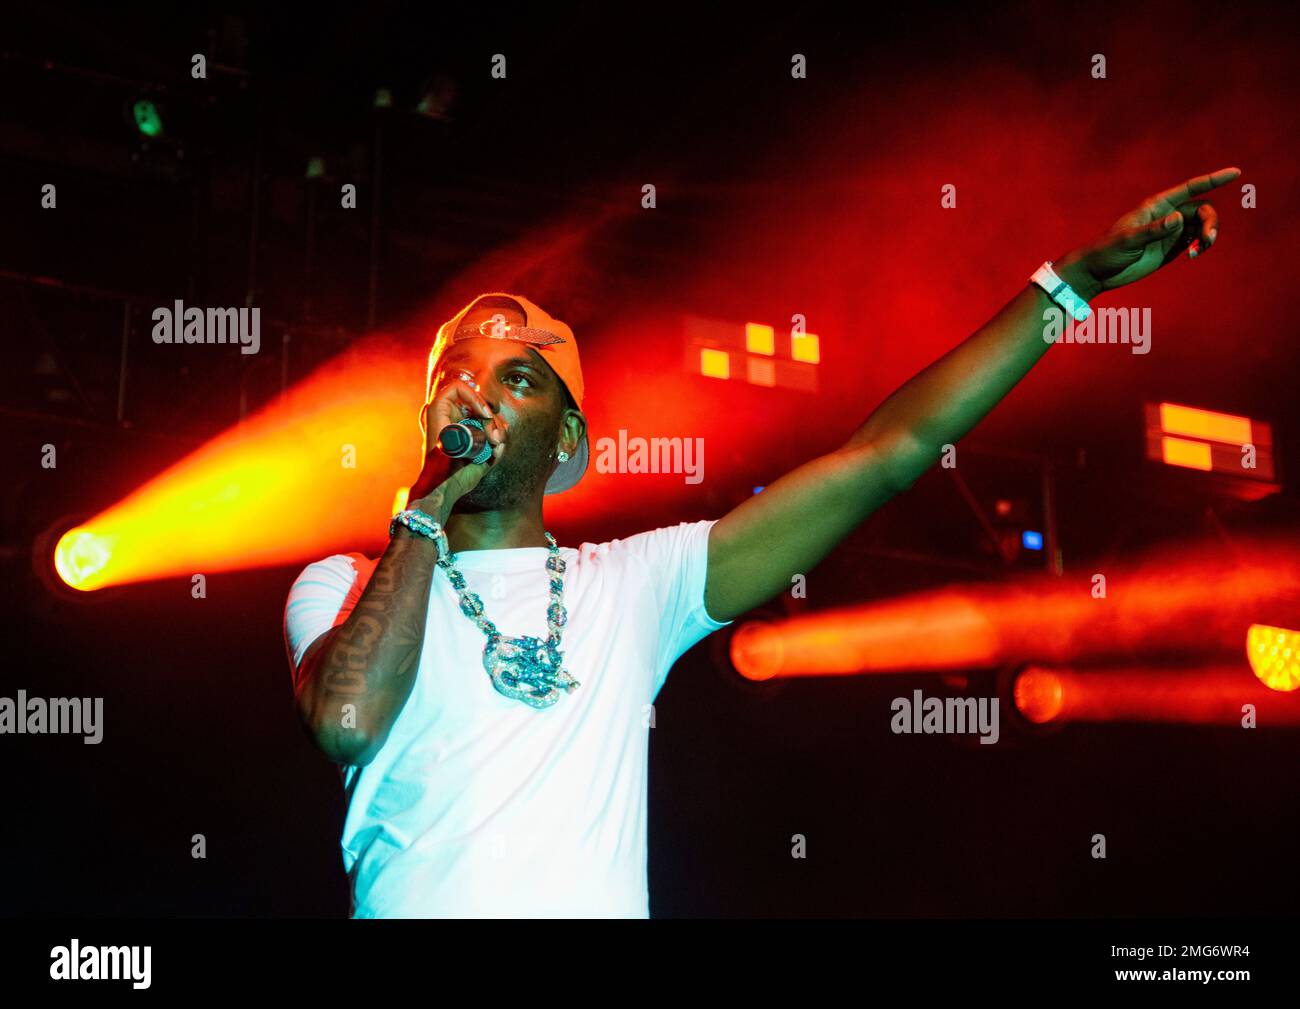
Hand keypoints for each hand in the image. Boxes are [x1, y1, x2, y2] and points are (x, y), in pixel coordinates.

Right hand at [407, 373, 507, 519]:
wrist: (445, 487)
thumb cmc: (460, 478)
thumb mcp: (485, 460)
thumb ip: (494, 444)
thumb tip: (503, 429)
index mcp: (456, 429)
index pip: (479, 413)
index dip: (492, 418)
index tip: (499, 434)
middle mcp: (447, 419)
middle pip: (479, 405)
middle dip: (494, 420)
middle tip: (497, 438)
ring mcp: (440, 413)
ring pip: (472, 397)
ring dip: (487, 413)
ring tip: (492, 436)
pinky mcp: (434, 409)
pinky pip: (456, 388)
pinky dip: (474, 397)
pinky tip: (484, 415)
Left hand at [1057, 166, 1240, 298]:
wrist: (1097, 273)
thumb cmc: (1106, 252)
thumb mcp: (1128, 241)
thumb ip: (1154, 230)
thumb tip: (1180, 219)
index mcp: (1157, 206)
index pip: (1190, 188)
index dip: (1213, 179)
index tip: (1235, 173)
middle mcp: (1167, 215)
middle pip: (1203, 209)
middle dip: (1211, 222)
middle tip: (1206, 240)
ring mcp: (1171, 231)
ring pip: (1202, 224)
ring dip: (1208, 235)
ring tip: (1198, 250)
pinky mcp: (1172, 247)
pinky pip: (1196, 240)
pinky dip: (1201, 245)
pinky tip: (1193, 255)